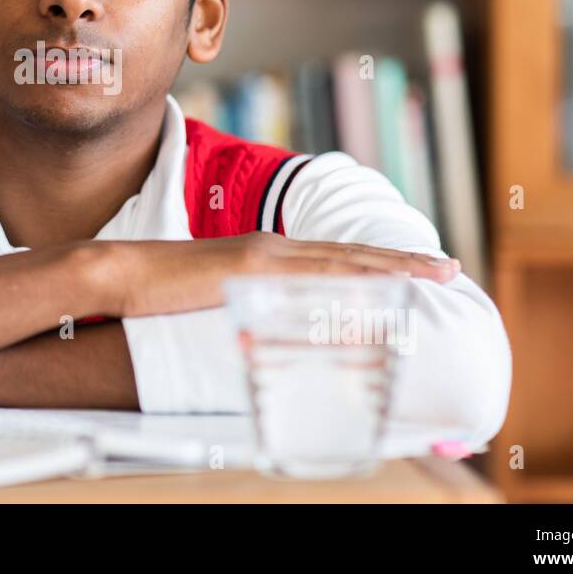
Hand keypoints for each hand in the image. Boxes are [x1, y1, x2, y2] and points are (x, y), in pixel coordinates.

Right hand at [93, 231, 460, 318]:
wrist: (121, 272)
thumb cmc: (158, 291)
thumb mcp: (213, 296)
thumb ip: (243, 303)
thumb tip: (262, 325)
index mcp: (265, 253)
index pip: (333, 257)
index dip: (377, 262)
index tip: (415, 268)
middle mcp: (273, 247)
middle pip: (352, 254)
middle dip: (404, 262)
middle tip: (451, 268)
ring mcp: (265, 255)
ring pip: (345, 261)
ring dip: (396, 269)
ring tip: (438, 276)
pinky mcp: (252, 269)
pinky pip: (314, 279)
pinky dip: (355, 284)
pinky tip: (383, 294)